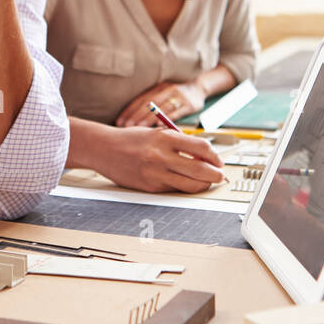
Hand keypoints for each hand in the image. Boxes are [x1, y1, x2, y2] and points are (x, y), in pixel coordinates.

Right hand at [99, 126, 224, 192]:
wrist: (104, 149)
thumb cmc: (132, 140)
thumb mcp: (158, 133)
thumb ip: (179, 143)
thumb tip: (204, 156)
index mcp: (166, 137)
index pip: (202, 148)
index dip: (215, 156)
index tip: (218, 160)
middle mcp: (162, 156)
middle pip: (201, 170)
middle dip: (216, 175)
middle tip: (219, 175)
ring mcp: (156, 173)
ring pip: (191, 185)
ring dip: (203, 185)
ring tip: (205, 181)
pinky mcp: (150, 187)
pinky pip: (175, 190)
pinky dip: (184, 187)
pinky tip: (184, 181)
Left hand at [116, 81, 207, 127]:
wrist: (199, 87)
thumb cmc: (177, 94)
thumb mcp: (164, 94)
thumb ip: (151, 104)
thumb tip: (132, 120)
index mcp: (158, 88)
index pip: (141, 100)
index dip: (130, 110)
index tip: (120, 121)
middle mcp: (167, 90)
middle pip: (150, 104)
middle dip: (137, 115)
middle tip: (127, 126)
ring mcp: (179, 97)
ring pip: (162, 108)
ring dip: (150, 118)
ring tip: (139, 128)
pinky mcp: (190, 104)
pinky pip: (177, 112)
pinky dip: (168, 119)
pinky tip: (159, 126)